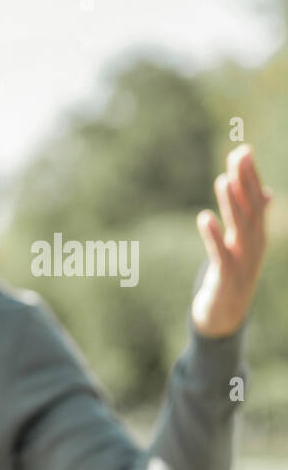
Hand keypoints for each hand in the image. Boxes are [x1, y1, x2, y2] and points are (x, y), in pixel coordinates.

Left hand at [192, 144, 272, 337]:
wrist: (224, 318)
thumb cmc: (231, 277)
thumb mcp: (242, 246)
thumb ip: (251, 219)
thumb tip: (265, 193)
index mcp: (256, 236)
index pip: (256, 200)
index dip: (251, 176)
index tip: (243, 151)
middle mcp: (254, 246)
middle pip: (251, 208)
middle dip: (245, 181)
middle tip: (238, 154)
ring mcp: (243, 262)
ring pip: (239, 228)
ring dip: (231, 203)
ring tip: (222, 179)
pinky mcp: (226, 278)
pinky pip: (220, 254)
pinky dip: (214, 235)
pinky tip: (204, 217)